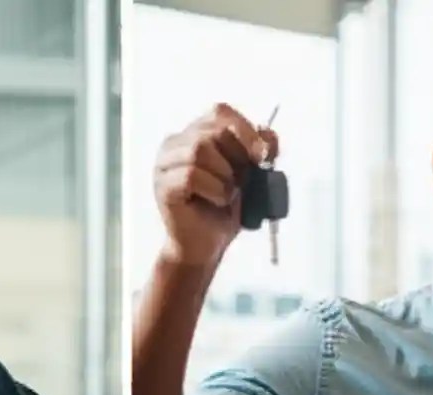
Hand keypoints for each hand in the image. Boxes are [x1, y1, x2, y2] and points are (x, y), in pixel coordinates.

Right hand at [154, 103, 277, 267]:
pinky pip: (191, 175)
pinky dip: (214, 190)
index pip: (220, 112)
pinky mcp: (163, 186)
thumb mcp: (252, 175)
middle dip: (236, 158)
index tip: (262, 154)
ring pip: (199, 151)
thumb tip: (268, 136)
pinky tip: (217, 201)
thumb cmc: (226, 209)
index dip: (244, 128)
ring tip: (226, 194)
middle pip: (212, 132)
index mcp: (195, 134)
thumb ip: (260, 150)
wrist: (208, 245)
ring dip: (224, 176)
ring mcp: (164, 165)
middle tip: (242, 181)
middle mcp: (175, 144)